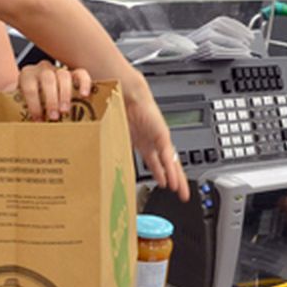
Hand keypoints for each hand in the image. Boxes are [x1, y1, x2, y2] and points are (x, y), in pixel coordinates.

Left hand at [18, 62, 92, 120]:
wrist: (37, 89)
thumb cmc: (28, 100)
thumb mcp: (20, 103)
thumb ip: (20, 109)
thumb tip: (19, 123)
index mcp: (27, 75)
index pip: (30, 88)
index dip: (34, 105)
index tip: (38, 119)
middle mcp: (43, 69)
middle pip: (48, 79)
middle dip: (51, 99)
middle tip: (54, 117)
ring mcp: (58, 69)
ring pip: (64, 75)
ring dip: (65, 94)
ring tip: (65, 111)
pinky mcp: (73, 73)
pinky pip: (81, 73)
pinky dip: (84, 83)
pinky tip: (84, 95)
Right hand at [123, 74, 190, 201]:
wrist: (126, 93)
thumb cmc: (120, 107)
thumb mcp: (116, 133)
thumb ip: (115, 146)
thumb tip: (105, 160)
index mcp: (144, 141)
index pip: (156, 162)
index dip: (162, 174)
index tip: (165, 185)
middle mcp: (153, 141)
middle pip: (168, 165)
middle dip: (174, 180)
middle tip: (181, 193)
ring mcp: (159, 138)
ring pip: (170, 162)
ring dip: (176, 178)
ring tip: (180, 191)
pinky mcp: (161, 135)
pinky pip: (166, 155)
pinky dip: (169, 168)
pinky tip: (172, 179)